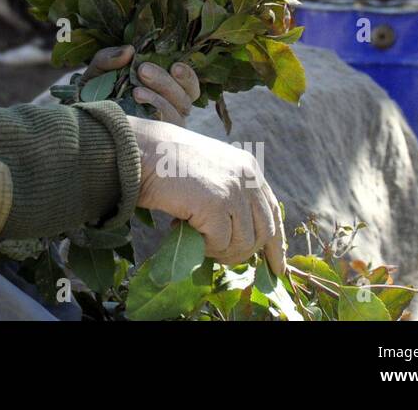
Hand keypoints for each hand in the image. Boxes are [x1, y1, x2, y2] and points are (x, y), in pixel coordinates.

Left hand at [81, 45, 200, 126]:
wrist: (79, 121)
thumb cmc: (96, 92)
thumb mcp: (99, 71)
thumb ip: (110, 58)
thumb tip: (129, 50)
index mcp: (165, 88)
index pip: (189, 85)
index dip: (187, 76)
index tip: (175, 66)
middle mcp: (170, 108)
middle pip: (184, 97)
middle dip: (166, 82)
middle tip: (144, 70)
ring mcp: (165, 126)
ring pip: (176, 112)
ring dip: (159, 98)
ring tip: (136, 90)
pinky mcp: (155, 140)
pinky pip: (163, 127)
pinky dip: (153, 113)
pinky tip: (137, 102)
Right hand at [129, 116, 286, 272]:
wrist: (141, 151)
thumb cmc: (166, 162)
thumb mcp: (209, 173)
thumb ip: (228, 195)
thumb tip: (238, 237)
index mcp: (249, 169)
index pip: (272, 212)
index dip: (276, 244)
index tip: (276, 267)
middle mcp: (247, 178)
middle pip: (264, 232)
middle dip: (244, 253)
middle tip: (218, 255)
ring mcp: (233, 191)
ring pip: (243, 243)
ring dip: (219, 251)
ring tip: (196, 238)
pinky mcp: (216, 205)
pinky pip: (220, 243)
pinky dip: (204, 246)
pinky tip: (183, 230)